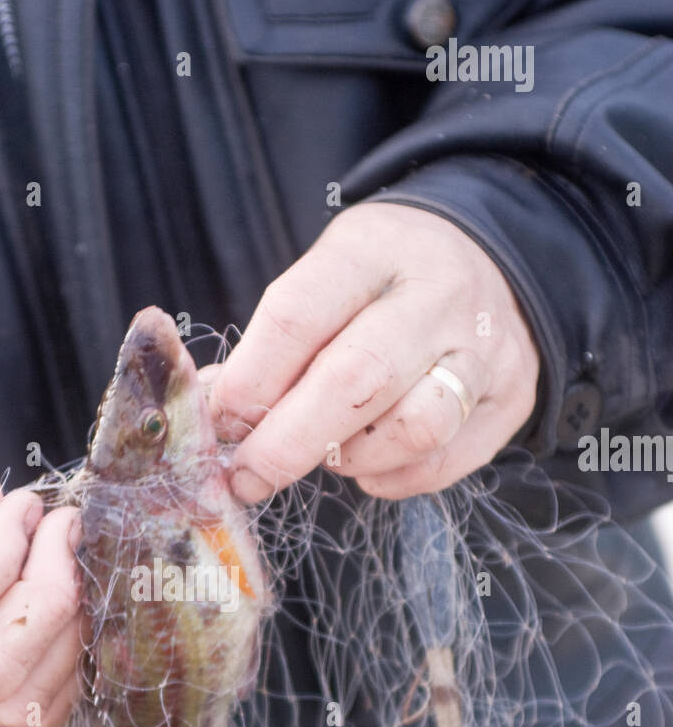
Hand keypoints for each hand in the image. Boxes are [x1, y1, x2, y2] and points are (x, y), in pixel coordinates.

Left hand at [212, 203, 539, 500]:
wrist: (491, 261)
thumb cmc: (382, 282)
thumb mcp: (324, 280)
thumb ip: (269, 345)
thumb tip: (215, 412)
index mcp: (374, 249)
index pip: (298, 315)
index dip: (249, 381)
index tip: (219, 422)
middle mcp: (439, 295)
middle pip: (357, 380)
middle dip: (287, 442)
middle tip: (246, 477)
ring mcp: (485, 351)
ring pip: (412, 428)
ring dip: (349, 458)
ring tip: (326, 451)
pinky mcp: (512, 401)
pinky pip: (440, 463)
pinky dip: (390, 477)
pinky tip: (368, 462)